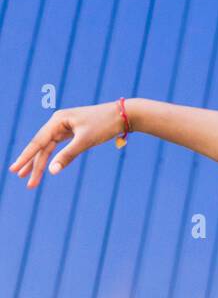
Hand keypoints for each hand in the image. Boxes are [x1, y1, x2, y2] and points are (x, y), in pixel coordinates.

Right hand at [7, 102, 126, 188]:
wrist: (124, 114)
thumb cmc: (105, 125)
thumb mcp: (85, 141)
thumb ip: (67, 156)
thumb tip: (51, 171)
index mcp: (58, 120)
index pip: (38, 142)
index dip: (25, 158)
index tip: (14, 170)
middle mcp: (58, 122)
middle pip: (42, 147)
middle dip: (34, 165)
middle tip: (26, 182)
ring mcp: (65, 127)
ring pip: (49, 148)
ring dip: (42, 164)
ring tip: (31, 180)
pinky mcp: (73, 131)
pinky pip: (58, 146)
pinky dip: (53, 157)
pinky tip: (46, 166)